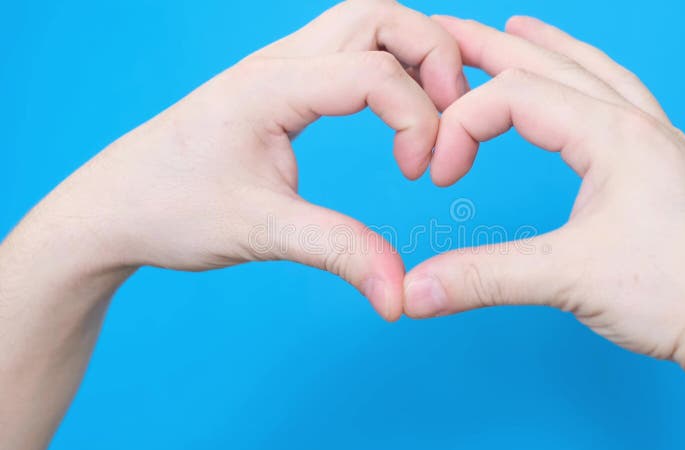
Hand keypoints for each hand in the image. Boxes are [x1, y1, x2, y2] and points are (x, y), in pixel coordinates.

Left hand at [0, 2, 464, 446]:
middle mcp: (276, 61)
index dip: (421, 119)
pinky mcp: (277, 84)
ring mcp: (276, 66)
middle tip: (452, 117)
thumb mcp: (260, 232)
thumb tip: (399, 294)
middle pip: (382, 15)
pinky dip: (388, 66)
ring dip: (414, 55)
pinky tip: (393, 113)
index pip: (376, 72)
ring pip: (367, 22)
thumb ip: (339, 252)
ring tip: (433, 113)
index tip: (419, 175)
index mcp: (270, 87)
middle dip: (435, 57)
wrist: (111, 207)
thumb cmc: (170, 211)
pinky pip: (347, 49)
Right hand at [403, 16, 684, 447]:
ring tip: (518, 29)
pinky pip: (624, 102)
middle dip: (492, 47)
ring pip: (595, 75)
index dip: (460, 125)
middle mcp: (639, 126)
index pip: (515, 97)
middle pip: (553, 65)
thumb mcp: (567, 278)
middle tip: (447, 29)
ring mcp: (660, 144)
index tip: (437, 174)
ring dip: (549, 50)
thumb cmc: (679, 295)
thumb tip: (414, 291)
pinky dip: (591, 81)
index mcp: (614, 135)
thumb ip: (482, 276)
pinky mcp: (668, 168)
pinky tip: (586, 86)